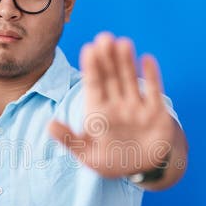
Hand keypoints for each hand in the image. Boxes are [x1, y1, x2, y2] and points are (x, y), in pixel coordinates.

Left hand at [48, 32, 177, 177]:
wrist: (144, 168)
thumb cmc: (113, 161)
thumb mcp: (88, 154)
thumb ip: (70, 140)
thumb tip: (49, 126)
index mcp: (99, 113)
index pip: (94, 86)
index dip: (91, 68)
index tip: (88, 49)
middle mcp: (117, 105)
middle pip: (111, 77)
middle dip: (108, 58)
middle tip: (104, 37)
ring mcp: (137, 106)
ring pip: (130, 80)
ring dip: (126, 62)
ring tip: (122, 43)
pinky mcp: (156, 112)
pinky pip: (154, 91)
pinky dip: (151, 76)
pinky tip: (147, 59)